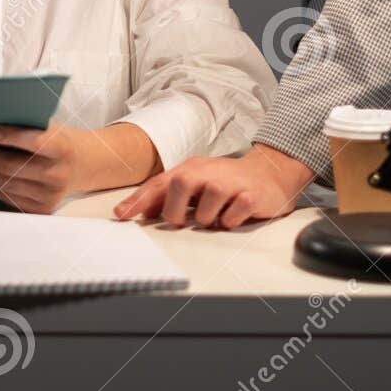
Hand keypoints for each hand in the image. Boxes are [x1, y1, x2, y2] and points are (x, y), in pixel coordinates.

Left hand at [0, 125, 92, 213]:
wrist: (85, 166)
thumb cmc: (61, 141)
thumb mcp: (51, 127)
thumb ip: (26, 127)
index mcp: (63, 148)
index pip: (36, 142)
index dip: (12, 137)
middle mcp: (56, 175)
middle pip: (9, 166)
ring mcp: (47, 196)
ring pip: (1, 182)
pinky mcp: (38, 209)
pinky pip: (4, 194)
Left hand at [113, 144, 313, 228]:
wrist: (268, 174)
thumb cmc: (225, 181)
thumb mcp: (195, 183)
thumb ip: (169, 195)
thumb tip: (141, 211)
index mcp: (190, 169)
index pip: (159, 184)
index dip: (138, 200)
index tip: (121, 216)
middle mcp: (208, 172)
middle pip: (180, 185)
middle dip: (175, 210)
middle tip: (180, 220)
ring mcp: (231, 183)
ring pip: (209, 201)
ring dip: (207, 218)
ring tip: (214, 217)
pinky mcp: (252, 196)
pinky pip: (234, 213)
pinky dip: (230, 220)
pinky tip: (232, 216)